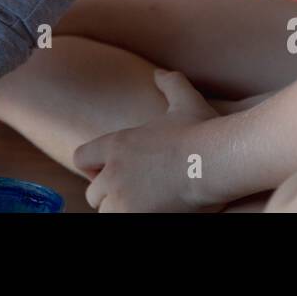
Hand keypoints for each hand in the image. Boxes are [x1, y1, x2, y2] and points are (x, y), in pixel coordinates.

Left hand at [74, 69, 224, 212]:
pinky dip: (132, 219)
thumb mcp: (185, 100)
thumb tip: (159, 72)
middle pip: (93, 194)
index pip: (81, 158)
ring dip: (120, 210)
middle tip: (133, 196)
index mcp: (118, 144)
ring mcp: (122, 197)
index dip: (93, 169)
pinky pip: (121, 223)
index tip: (111, 174)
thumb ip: (170, 83)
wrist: (215, 160)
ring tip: (143, 207)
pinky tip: (154, 212)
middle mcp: (113, 171)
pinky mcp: (134, 216)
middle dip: (109, 196)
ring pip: (106, 212)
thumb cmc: (203, 131)